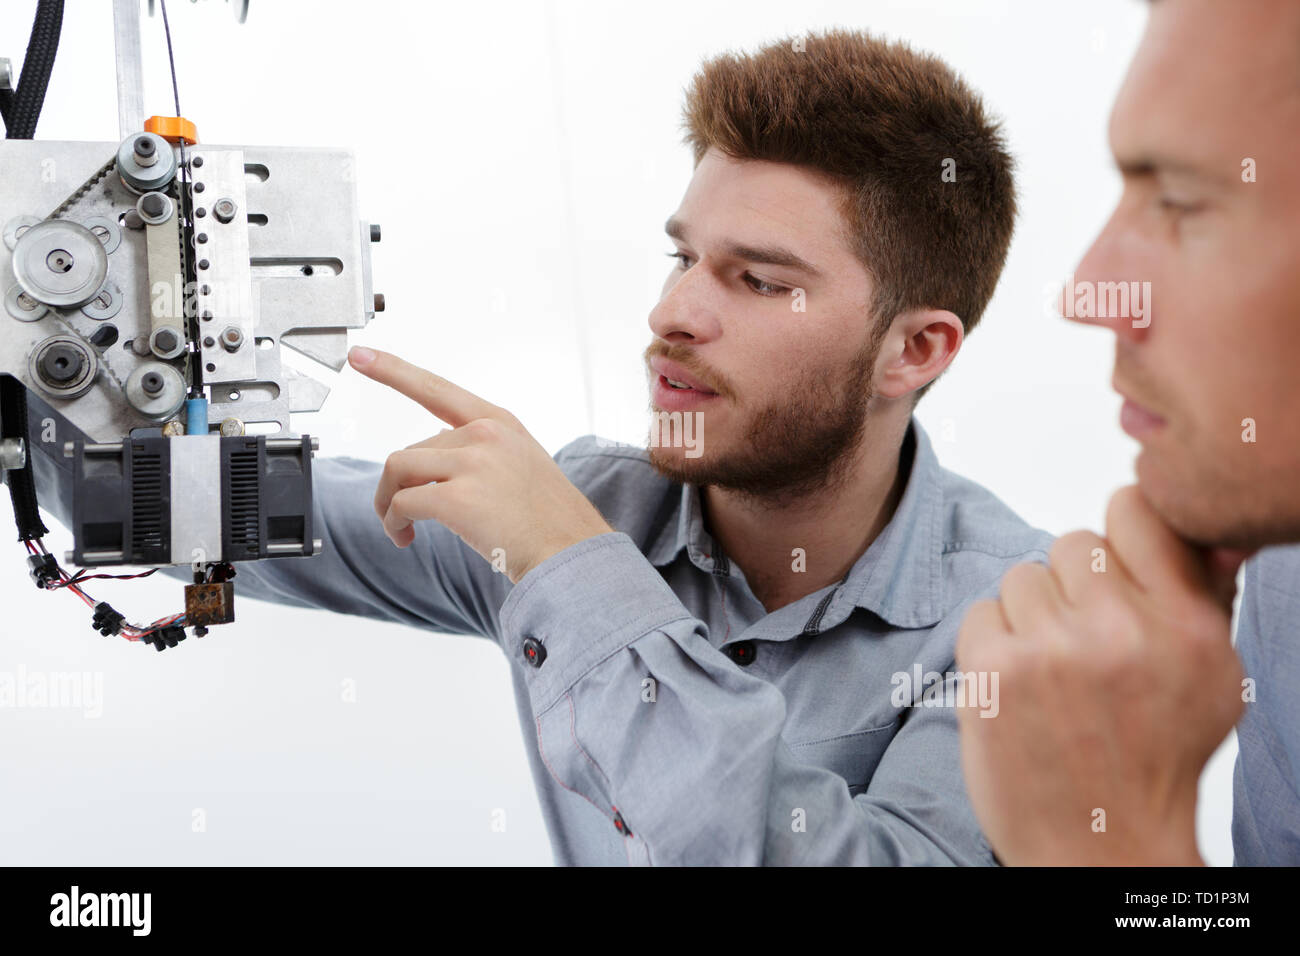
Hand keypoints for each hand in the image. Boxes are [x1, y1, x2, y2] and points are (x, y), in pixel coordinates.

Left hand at [347, 346, 614, 582]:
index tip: (361, 356)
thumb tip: (431, 459)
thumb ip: (479, 451)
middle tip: (403, 517)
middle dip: (397, 485)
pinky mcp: (457, 498)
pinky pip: (402, 502)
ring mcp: (472, 464)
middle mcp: (484, 434)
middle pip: (411, 448)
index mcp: (499, 423)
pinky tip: (405, 537)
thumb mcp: (520, 464)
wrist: (571, 552)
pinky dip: (393, 522)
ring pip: (398, 469)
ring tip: (400, 528)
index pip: (436, 388)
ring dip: (387, 502)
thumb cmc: (548, 519)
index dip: (393, 371)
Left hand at [955, 485, 1248, 864]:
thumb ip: (1205, 592)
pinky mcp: (994, 670)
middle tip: (1084, 645)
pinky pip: (980, 610)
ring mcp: (1053, 648)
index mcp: (1186, 624)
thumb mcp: (1211, 676)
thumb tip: (1207, 527)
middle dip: (1074, 588)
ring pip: (1022, 576)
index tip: (1114, 569)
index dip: (1119, 536)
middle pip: (1072, 545)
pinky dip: (991, 643)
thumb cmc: (1154, 757)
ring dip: (1030, 616)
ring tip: (1053, 673)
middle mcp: (1122, 629)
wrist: (1102, 845)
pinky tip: (1018, 687)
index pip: (1135, 510)